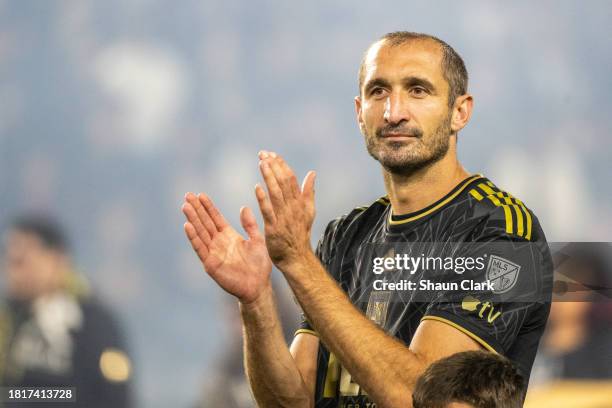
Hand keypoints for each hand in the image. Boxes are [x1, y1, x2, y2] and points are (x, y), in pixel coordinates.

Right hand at [182, 192, 271, 303]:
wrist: (258, 286)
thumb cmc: (259, 265)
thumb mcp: (257, 240)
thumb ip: (250, 225)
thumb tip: (244, 207)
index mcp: (229, 236)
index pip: (215, 218)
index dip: (208, 207)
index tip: (200, 194)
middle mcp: (219, 242)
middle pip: (205, 222)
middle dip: (197, 209)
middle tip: (187, 194)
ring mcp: (213, 252)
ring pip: (200, 232)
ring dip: (193, 219)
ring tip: (185, 206)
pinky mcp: (210, 264)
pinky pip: (200, 248)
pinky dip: (193, 237)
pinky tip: (187, 225)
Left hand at [255, 151, 315, 270]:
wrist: (297, 257)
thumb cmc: (300, 234)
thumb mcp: (308, 211)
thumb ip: (309, 191)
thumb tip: (312, 173)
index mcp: (299, 202)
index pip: (290, 178)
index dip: (281, 165)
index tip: (271, 154)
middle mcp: (292, 207)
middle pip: (283, 182)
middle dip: (273, 166)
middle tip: (263, 154)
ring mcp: (283, 217)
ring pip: (276, 193)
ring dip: (269, 177)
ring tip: (261, 163)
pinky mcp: (274, 228)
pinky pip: (268, 211)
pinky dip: (263, 199)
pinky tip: (257, 187)